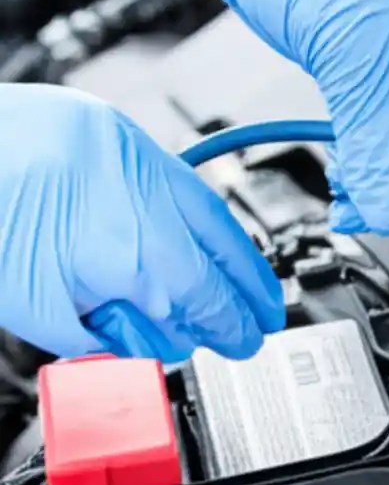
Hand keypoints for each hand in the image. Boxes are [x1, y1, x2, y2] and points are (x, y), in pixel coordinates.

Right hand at [0, 85, 284, 360]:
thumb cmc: (20, 136)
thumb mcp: (113, 140)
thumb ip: (155, 189)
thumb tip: (186, 231)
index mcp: (157, 184)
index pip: (232, 249)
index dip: (256, 286)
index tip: (267, 306)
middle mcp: (140, 238)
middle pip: (212, 304)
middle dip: (232, 328)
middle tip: (240, 338)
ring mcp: (100, 283)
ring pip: (162, 336)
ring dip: (169, 337)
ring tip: (161, 324)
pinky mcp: (54, 314)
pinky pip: (98, 348)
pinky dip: (101, 341)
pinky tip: (99, 321)